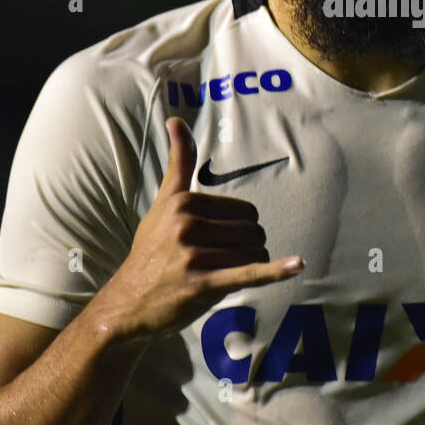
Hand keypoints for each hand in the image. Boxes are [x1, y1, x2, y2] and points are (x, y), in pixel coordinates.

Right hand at [98, 117, 302, 342]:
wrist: (127, 304)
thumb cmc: (150, 251)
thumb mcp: (162, 203)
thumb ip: (178, 164)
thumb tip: (177, 119)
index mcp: (183, 202)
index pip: (246, 211)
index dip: (240, 228)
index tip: (215, 241)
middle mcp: (187, 225)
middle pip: (253, 231)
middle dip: (247, 247)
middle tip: (219, 261)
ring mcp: (194, 256)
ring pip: (254, 254)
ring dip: (248, 266)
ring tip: (221, 274)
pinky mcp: (203, 285)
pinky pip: (248, 273)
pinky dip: (275, 271)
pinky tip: (297, 264)